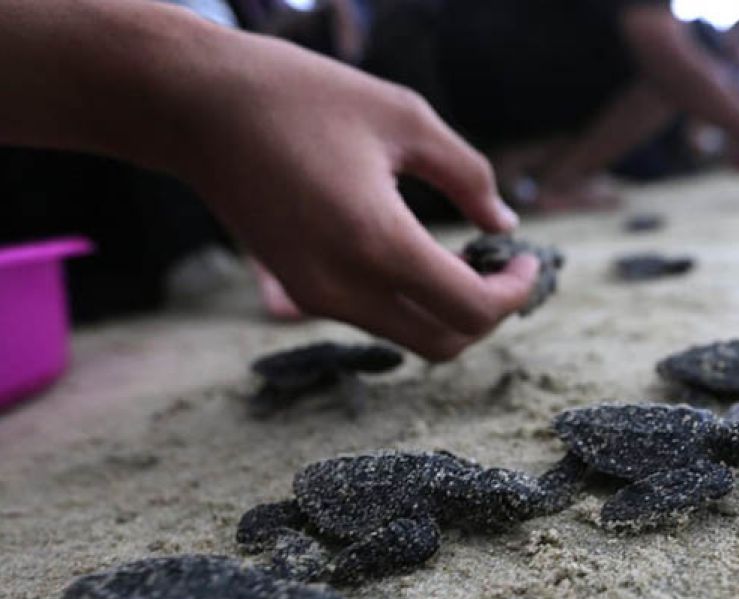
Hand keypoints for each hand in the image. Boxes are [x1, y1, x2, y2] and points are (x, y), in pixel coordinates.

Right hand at [173, 31, 536, 360]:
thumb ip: (469, 176)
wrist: (194, 107)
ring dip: (449, 312)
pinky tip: (424, 257)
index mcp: (377, 242)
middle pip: (443, 344)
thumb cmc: (301, 96)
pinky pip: (375, 319)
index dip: (513, 293)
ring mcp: (316, 298)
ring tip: (471, 261)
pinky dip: (411, 303)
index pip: (470, 309)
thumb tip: (505, 225)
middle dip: (488, 316)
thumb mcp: (405, 117)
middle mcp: (344, 287)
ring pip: (409, 338)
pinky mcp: (299, 291)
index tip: (527, 259)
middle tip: (506, 271)